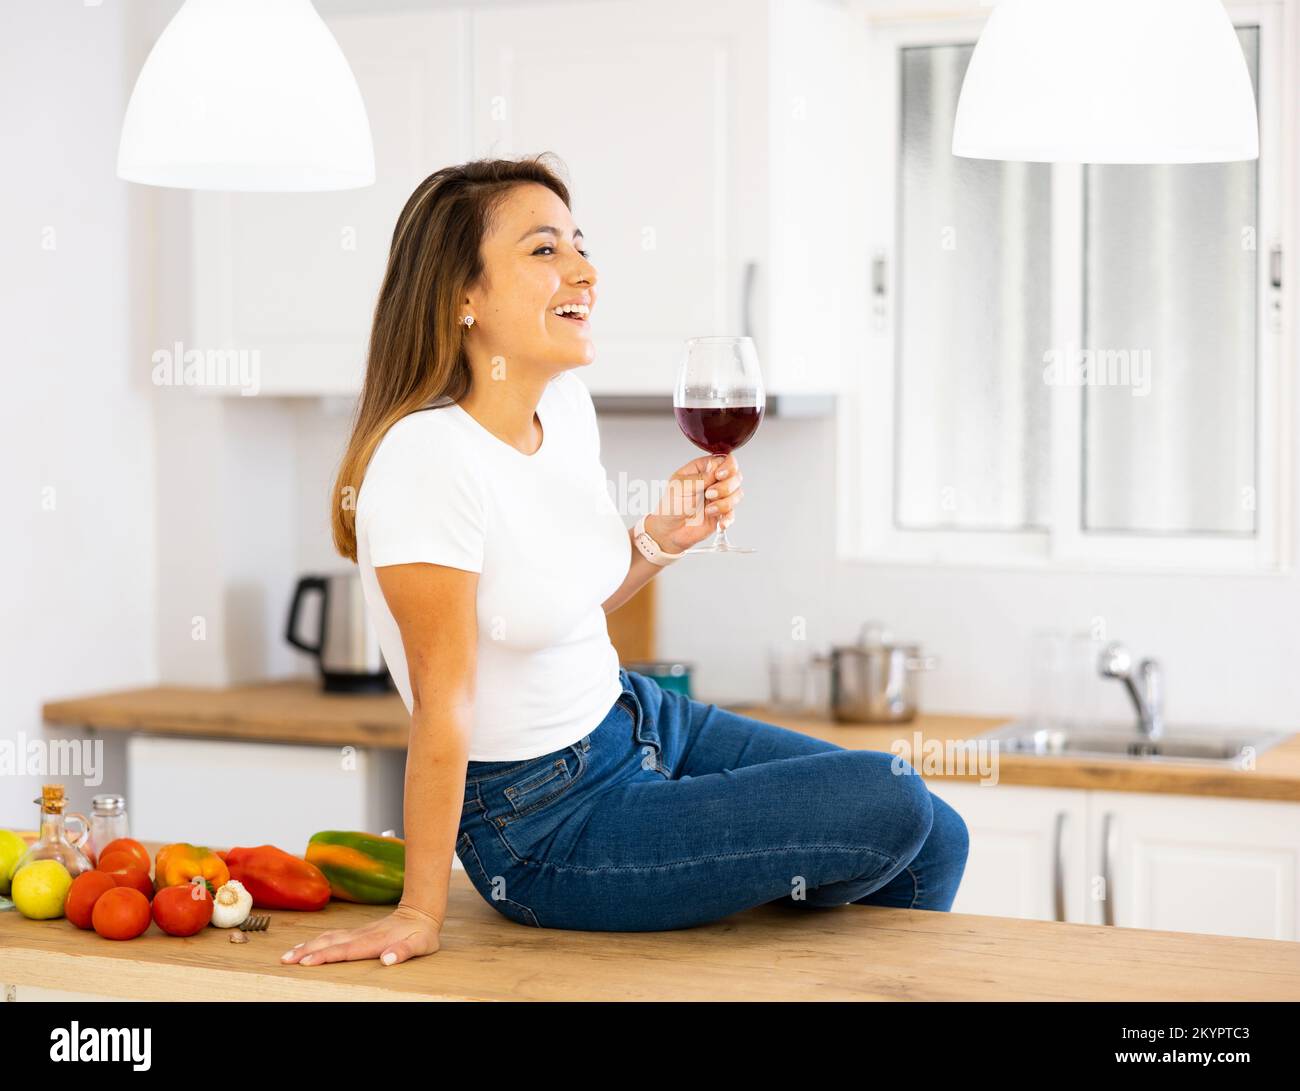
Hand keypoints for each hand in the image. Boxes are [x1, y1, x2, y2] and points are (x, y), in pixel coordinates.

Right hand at [280, 903, 441, 966]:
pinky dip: (315, 941)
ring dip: (307, 946)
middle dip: (306, 951)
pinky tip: (306, 946)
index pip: (344, 950)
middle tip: (285, 960)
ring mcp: (357, 932)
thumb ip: (404, 952)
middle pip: (329, 943)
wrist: (421, 912)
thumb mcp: (420, 945)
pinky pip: (331, 937)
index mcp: (373, 941)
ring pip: (327, 938)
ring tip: (288, 955)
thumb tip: (387, 959)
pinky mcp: (356, 932)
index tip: (306, 962)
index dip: (325, 956)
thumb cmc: (421, 934)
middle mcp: (361, 935)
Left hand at [644, 452, 743, 552]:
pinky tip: (719, 522)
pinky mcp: (722, 513)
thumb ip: (700, 477)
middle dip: (726, 487)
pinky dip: (727, 518)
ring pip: (737, 494)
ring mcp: (719, 497)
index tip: (718, 476)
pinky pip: (733, 513)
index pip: (725, 460)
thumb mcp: (680, 486)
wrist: (669, 530)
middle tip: (709, 494)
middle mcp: (714, 481)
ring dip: (725, 503)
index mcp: (703, 469)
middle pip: (735, 476)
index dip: (727, 467)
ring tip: (708, 510)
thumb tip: (716, 468)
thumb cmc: (670, 505)